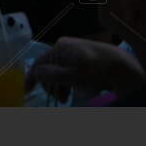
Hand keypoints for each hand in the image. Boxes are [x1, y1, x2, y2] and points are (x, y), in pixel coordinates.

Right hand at [30, 37, 144, 97]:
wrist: (118, 64)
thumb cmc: (95, 70)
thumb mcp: (72, 76)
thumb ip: (52, 75)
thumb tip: (36, 73)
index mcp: (59, 48)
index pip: (38, 63)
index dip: (31, 78)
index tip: (27, 92)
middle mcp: (63, 45)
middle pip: (48, 69)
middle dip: (51, 86)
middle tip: (61, 99)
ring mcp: (71, 48)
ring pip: (57, 70)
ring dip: (60, 85)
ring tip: (68, 96)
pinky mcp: (79, 53)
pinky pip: (66, 68)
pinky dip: (66, 79)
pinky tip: (74, 87)